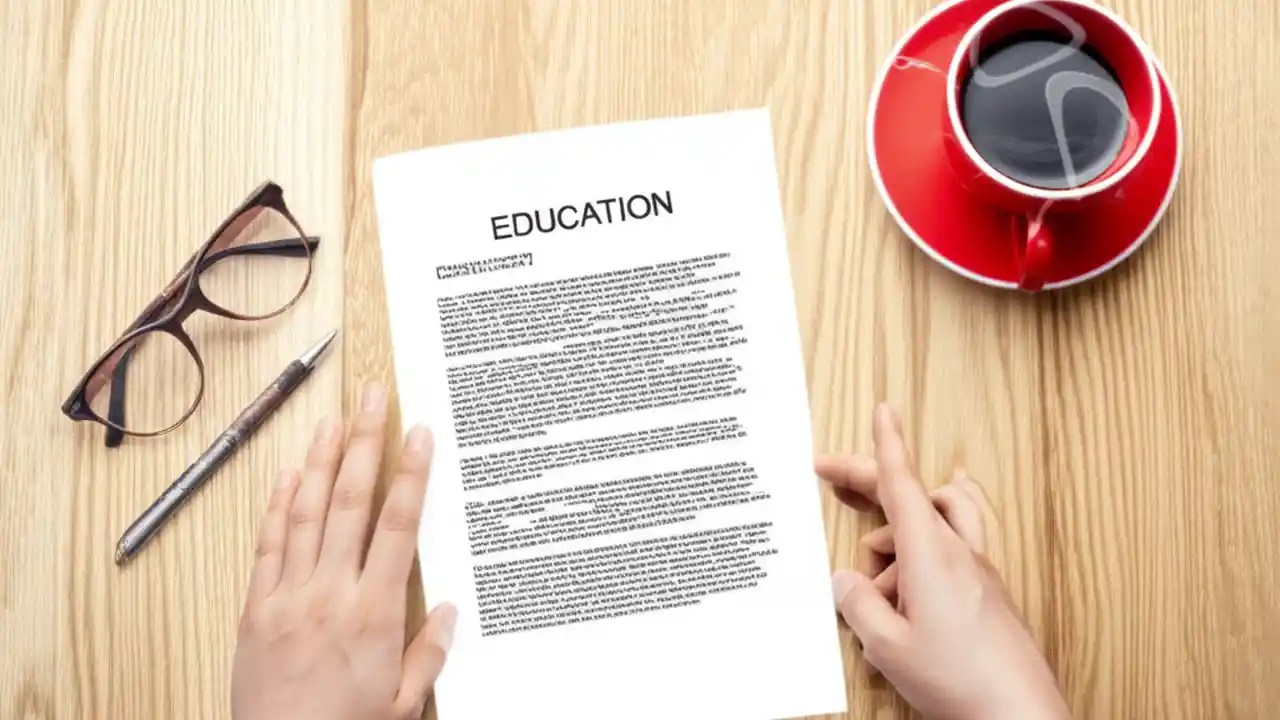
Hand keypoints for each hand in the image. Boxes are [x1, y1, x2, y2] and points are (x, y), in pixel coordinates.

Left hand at [232, 383, 456, 719]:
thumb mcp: (406, 702)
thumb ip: (429, 653)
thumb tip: (449, 612)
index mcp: (375, 611)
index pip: (398, 525)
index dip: (411, 473)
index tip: (418, 433)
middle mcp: (331, 592)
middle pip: (350, 502)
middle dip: (363, 442)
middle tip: (370, 397)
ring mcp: (288, 597)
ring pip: (305, 513)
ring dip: (318, 460)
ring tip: (330, 419)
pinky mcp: (255, 610)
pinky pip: (267, 547)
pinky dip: (276, 507)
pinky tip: (285, 477)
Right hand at [819, 404, 1069, 719]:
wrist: (1019, 717)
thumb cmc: (959, 681)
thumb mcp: (887, 645)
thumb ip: (859, 604)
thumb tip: (846, 582)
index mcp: (931, 554)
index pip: (903, 482)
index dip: (886, 444)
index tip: (881, 410)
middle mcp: (958, 553)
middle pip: (915, 495)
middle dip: (873, 481)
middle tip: (836, 474)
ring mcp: (978, 573)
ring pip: (937, 522)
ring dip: (898, 536)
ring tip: (877, 582)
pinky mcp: (987, 594)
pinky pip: (950, 553)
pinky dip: (921, 559)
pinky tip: (906, 596)